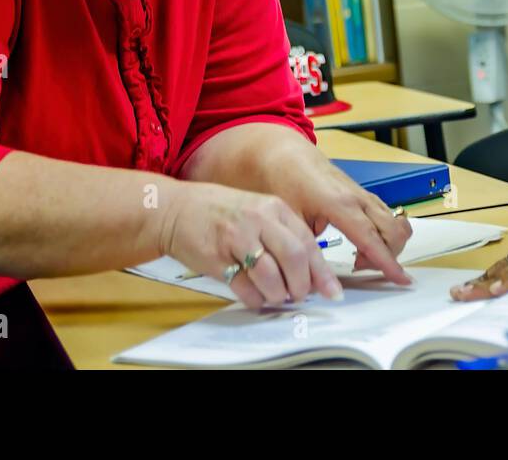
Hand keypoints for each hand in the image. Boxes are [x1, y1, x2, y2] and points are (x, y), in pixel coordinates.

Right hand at [158, 180, 343, 309]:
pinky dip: (255, 299)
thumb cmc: (221, 213)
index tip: (332, 291)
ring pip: (270, 276)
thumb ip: (283, 234)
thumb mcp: (258, 211)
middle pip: (294, 258)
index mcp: (273, 208)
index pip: (307, 242)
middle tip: (300, 295)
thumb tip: (311, 271)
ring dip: (278, 294)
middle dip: (302, 285)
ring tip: (277, 296)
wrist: (176, 210)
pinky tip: (256, 296)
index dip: (322, 272)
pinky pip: (244, 288)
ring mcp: (236, 239)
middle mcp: (257, 220)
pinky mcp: (216, 259)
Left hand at [261, 142, 412, 284]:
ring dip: (387, 245)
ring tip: (358, 257)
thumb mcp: (291, 220)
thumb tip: (318, 277)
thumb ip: (309, 249)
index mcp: (340, 204)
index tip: (402, 279)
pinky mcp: (361, 193)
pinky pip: (385, 215)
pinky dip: (384, 233)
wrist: (281, 152)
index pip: (372, 239)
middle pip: (393, 231)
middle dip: (389, 256)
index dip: (388, 262)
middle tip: (360, 267)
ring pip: (394, 222)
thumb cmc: (283, 180)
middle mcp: (358, 197)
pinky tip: (362, 243)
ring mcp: (362, 194)